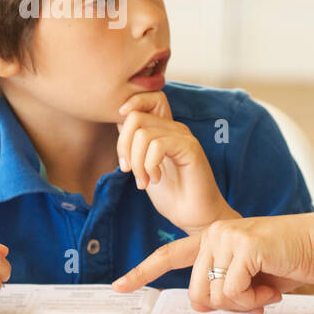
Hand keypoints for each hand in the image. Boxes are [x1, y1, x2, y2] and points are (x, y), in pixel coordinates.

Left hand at [112, 213, 313, 313]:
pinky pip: (232, 293)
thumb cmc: (290, 259)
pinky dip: (253, 301)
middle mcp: (213, 233)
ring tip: (265, 290)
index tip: (119, 287)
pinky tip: (270, 288)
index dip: (143, 272)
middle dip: (226, 306)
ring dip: (242, 304)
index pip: (169, 255)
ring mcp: (225, 237)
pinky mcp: (242, 247)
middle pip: (196, 294)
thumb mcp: (252, 278)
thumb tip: (205, 306)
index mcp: (212, 238)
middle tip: (256, 298)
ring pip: (211, 296)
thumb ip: (227, 287)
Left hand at [117, 92, 229, 233]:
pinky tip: (155, 179)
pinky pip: (157, 146)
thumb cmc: (170, 194)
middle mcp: (174, 128)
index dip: (131, 104)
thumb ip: (134, 143)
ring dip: (136, 163)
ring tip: (143, 181)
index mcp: (164, 129)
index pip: (149, 97)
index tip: (120, 127)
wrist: (194, 216)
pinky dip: (149, 166)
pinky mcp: (190, 148)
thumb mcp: (143, 165)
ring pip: (143, 134)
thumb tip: (118, 120)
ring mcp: (184, 136)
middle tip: (128, 171)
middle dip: (123, 146)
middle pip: (136, 116)